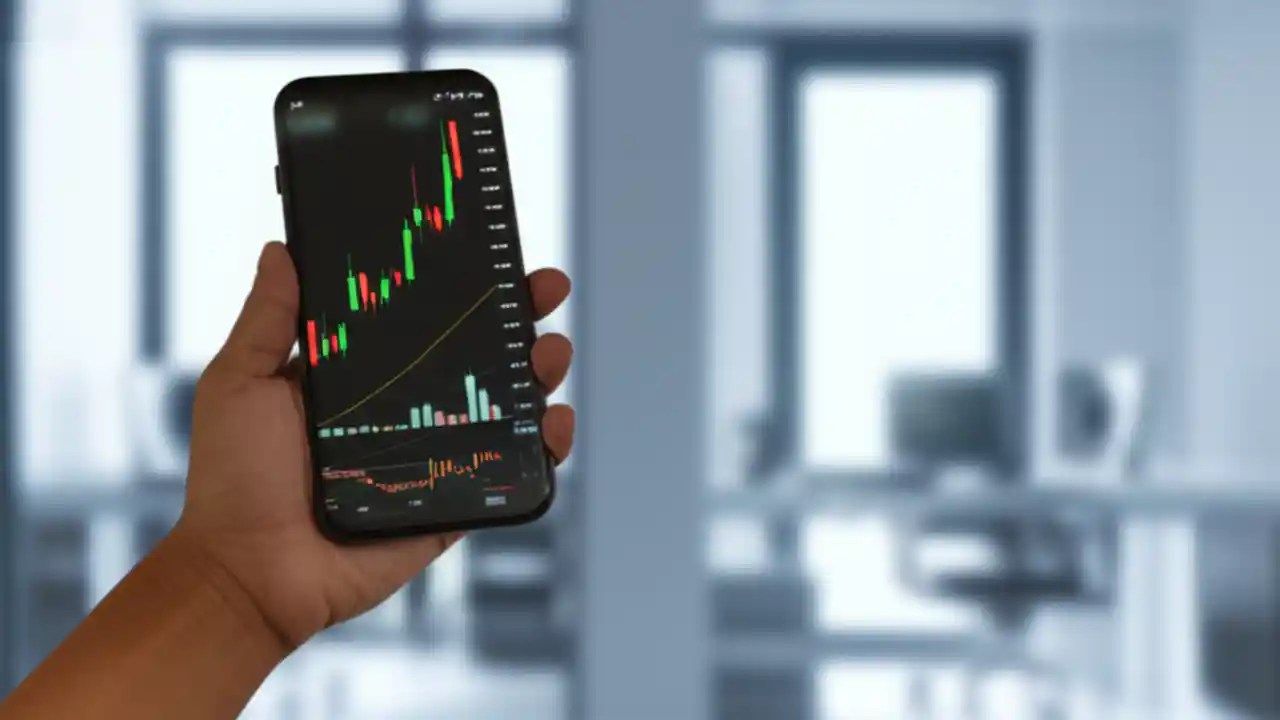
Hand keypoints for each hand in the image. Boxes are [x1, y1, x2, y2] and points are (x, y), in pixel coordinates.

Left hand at [171, 241, 574, 648]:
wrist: (250, 574)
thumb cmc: (234, 479)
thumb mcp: (241, 382)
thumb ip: (269, 319)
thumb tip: (281, 248)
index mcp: (361, 373)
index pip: (423, 315)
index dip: (462, 282)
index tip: (494, 247)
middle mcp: (404, 408)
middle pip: (479, 352)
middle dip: (520, 315)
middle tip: (544, 289)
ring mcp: (435, 454)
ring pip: (506, 405)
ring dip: (541, 373)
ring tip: (551, 354)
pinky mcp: (454, 502)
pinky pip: (511, 470)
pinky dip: (546, 447)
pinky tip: (555, 423)